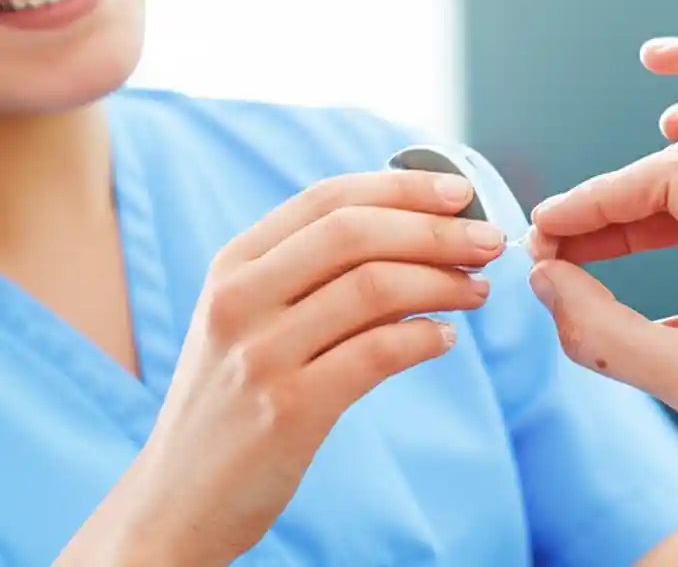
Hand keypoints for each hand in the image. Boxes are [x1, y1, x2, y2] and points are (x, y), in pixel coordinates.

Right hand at [59, 171, 504, 565]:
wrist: (178, 499)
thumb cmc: (236, 398)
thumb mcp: (252, 321)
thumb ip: (314, 276)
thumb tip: (420, 233)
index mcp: (234, 264)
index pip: (328, 198)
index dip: (402, 187)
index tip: (460, 191)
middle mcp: (240, 298)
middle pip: (357, 233)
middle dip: (437, 230)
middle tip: (490, 241)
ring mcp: (260, 353)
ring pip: (375, 287)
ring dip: (443, 282)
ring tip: (478, 290)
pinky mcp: (288, 408)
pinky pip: (377, 353)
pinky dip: (424, 338)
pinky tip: (444, 339)